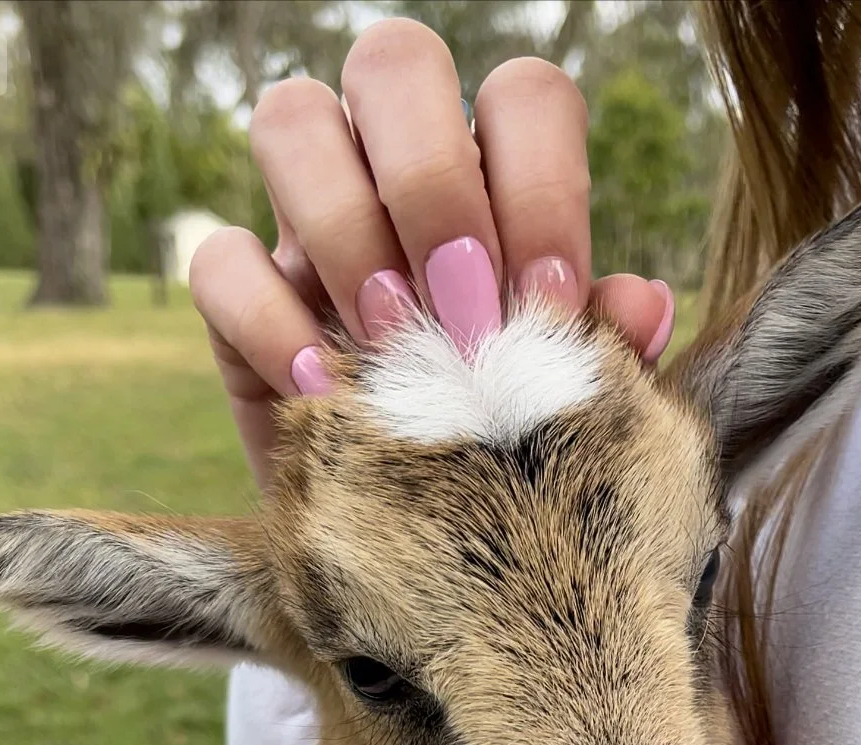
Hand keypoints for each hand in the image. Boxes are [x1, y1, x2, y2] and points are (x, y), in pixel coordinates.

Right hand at [189, 17, 676, 485]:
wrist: (425, 566)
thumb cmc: (509, 470)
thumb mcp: (569, 421)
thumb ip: (604, 355)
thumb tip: (640, 306)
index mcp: (500, 182)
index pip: (522, 99)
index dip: (540, 183)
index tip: (547, 305)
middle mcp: (398, 177)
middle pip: (394, 62)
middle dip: (432, 179)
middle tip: (461, 309)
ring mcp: (311, 231)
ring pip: (292, 119)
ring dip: (346, 227)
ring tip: (390, 345)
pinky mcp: (239, 307)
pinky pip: (220, 260)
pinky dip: (269, 319)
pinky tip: (322, 395)